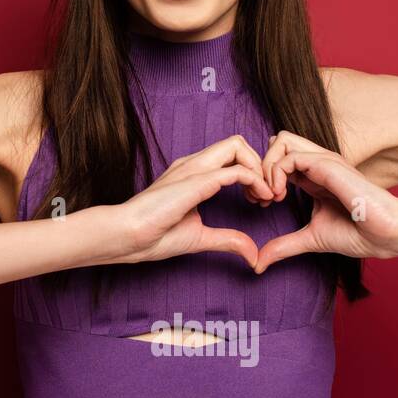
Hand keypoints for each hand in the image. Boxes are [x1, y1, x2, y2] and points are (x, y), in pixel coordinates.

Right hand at [106, 135, 277, 267]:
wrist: (129, 236)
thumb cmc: (153, 236)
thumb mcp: (200, 237)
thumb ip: (227, 240)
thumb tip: (252, 254)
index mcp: (193, 174)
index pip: (231, 155)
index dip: (253, 173)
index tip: (259, 201)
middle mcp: (194, 164)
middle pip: (238, 143)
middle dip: (261, 164)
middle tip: (268, 195)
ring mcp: (194, 168)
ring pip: (238, 145)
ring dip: (260, 168)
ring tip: (266, 195)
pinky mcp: (196, 180)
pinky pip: (235, 169)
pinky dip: (255, 180)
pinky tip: (259, 198)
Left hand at [253, 131, 397, 272]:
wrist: (388, 235)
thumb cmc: (359, 234)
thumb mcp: (310, 239)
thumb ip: (284, 246)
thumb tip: (258, 263)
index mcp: (312, 177)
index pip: (277, 160)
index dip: (261, 178)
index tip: (261, 204)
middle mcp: (316, 164)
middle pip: (275, 143)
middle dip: (258, 166)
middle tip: (261, 196)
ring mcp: (322, 161)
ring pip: (279, 141)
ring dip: (265, 168)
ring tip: (271, 196)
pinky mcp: (327, 165)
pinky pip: (289, 156)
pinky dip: (275, 174)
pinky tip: (279, 196)